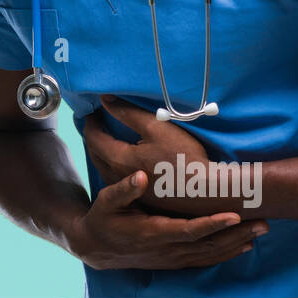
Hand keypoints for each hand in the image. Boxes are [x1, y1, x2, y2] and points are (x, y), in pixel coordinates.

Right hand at [69, 170, 267, 270]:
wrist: (98, 248)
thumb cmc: (103, 219)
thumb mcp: (106, 201)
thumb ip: (124, 189)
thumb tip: (142, 176)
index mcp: (152, 232)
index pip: (188, 230)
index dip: (212, 224)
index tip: (234, 215)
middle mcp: (167, 249)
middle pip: (209, 244)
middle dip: (237, 234)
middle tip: (263, 221)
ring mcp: (173, 258)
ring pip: (211, 254)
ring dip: (238, 243)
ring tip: (261, 229)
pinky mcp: (175, 261)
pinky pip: (206, 260)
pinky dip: (227, 254)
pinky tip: (244, 246)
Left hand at [83, 94, 212, 213]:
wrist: (205, 190)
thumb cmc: (182, 156)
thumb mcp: (156, 127)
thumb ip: (128, 113)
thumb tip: (104, 100)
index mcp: (118, 159)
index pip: (94, 137)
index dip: (91, 122)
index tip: (93, 111)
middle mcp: (118, 177)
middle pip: (95, 154)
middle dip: (93, 136)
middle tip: (97, 123)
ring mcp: (129, 190)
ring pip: (105, 167)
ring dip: (101, 151)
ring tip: (107, 138)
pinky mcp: (141, 197)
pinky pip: (117, 177)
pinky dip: (112, 163)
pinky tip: (123, 159)